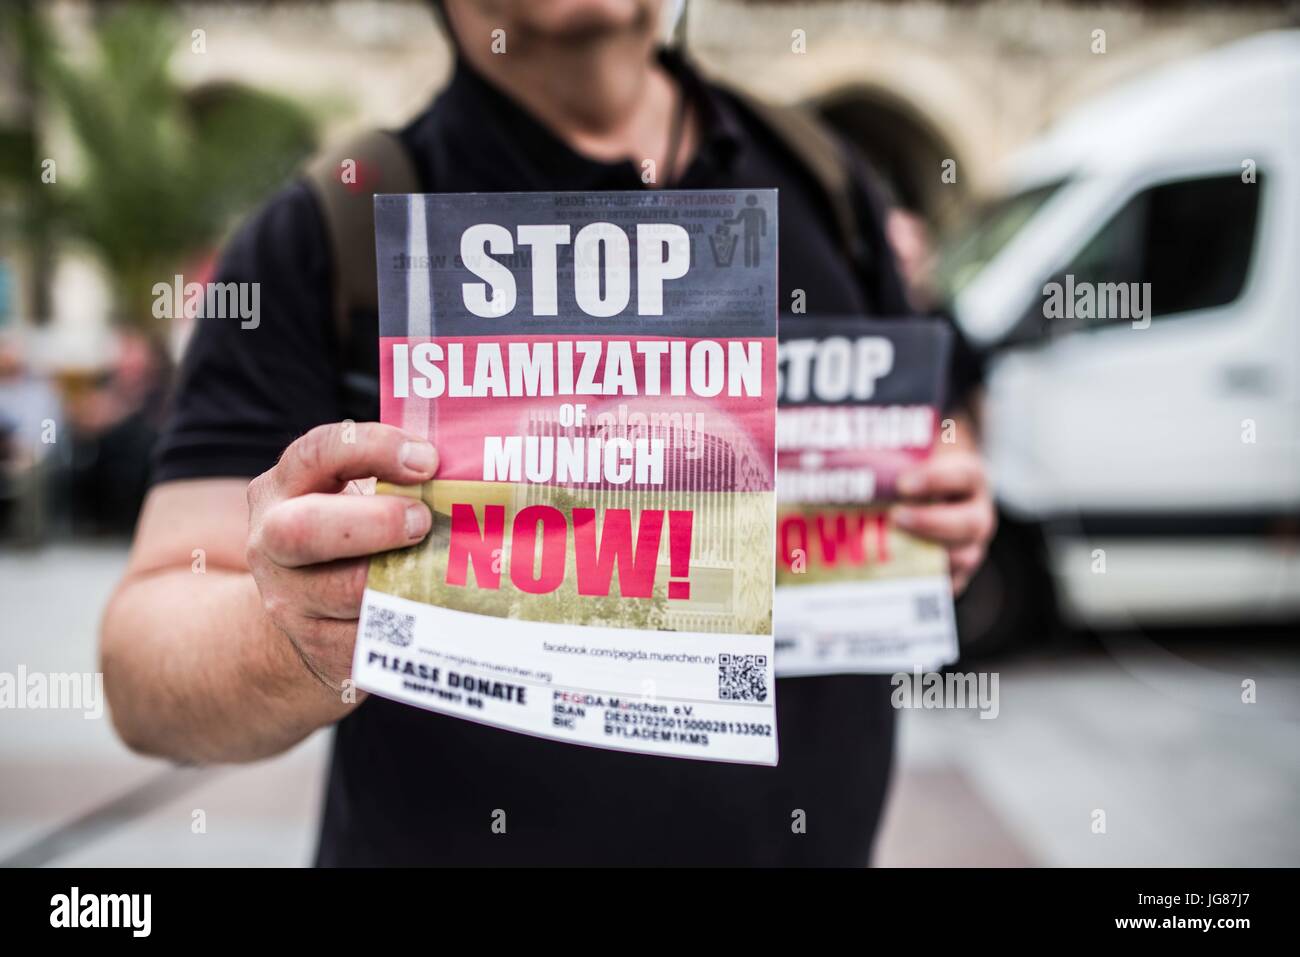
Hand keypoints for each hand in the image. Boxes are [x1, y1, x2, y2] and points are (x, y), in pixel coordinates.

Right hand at [245, 422, 437, 690]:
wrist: (305, 608)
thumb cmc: (348, 531)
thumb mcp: (351, 492)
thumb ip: (396, 476)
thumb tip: (474, 467)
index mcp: (283, 488)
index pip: (317, 453)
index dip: (374, 449)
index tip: (428, 460)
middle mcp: (271, 543)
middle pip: (304, 530)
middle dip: (375, 522)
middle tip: (423, 521)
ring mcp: (290, 601)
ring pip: (344, 593)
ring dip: (405, 575)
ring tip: (445, 566)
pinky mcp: (319, 649)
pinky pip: (373, 638)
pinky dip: (415, 623)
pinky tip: (444, 608)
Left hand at [891, 446, 994, 595]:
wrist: (934, 497)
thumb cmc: (917, 475)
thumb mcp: (912, 459)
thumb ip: (892, 462)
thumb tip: (844, 462)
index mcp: (970, 479)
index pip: (963, 476)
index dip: (934, 480)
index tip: (902, 483)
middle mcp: (976, 515)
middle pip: (968, 523)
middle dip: (929, 523)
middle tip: (895, 517)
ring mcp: (969, 548)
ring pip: (962, 558)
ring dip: (926, 555)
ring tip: (890, 550)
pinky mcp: (955, 575)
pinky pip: (944, 586)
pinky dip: (920, 584)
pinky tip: (890, 578)